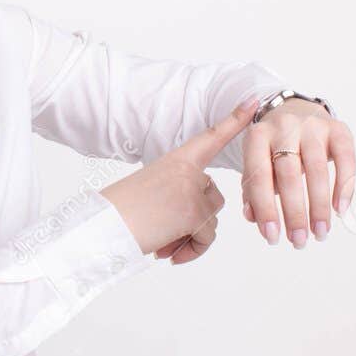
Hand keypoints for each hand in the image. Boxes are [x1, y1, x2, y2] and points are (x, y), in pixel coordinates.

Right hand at [100, 96, 258, 261]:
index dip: (234, 119)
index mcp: (175, 158)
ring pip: (211, 220)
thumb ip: (179, 194)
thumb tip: (201, 224)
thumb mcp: (150, 190)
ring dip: (192, 237)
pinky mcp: (194, 214)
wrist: (103, 226)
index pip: (211, 136)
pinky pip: (206, 238)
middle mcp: (188, 170)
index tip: (253, 100)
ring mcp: (193, 190)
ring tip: (162, 244)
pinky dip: (192, 250)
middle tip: (167, 233)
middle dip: (196, 219)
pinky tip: (169, 255)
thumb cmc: (120, 211)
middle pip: (213, 196)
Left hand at [240, 98, 355, 247]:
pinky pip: (345, 159)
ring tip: (320, 233)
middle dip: (294, 212)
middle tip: (299, 241)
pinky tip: (341, 210)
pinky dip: (344, 187)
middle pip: (289, 174)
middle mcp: (284, 127)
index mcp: (256, 137)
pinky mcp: (338, 128)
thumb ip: (252, 190)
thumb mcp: (256, 163)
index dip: (266, 209)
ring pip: (317, 169)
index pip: (259, 177)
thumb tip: (253, 218)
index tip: (272, 237)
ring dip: (319, 206)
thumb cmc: (273, 148)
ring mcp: (312, 126)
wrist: (295, 111)